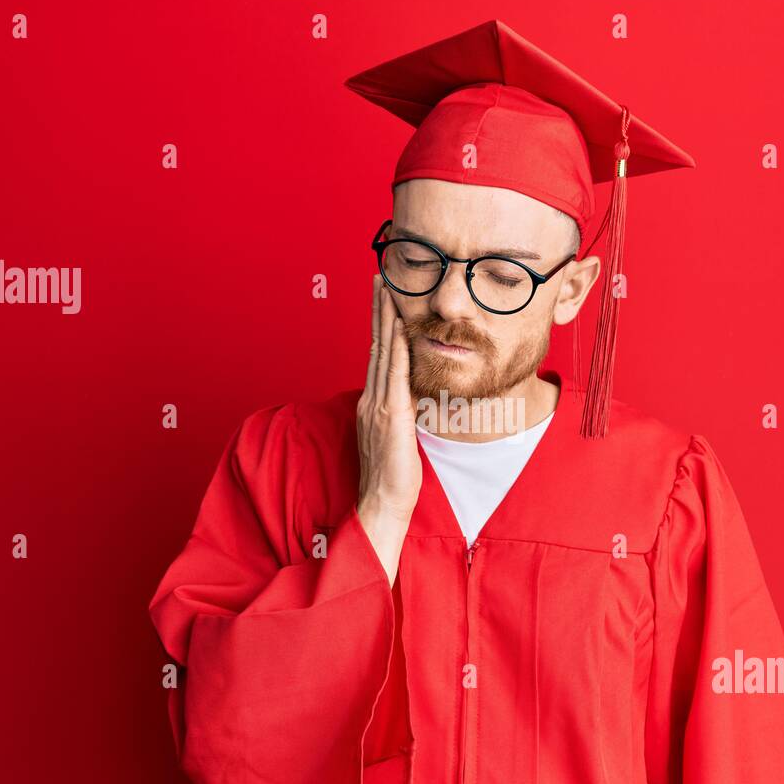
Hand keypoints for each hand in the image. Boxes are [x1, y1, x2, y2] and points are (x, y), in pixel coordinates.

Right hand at [356, 274, 420, 585]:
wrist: (381, 505)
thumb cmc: (393, 479)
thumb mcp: (398, 438)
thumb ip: (401, 415)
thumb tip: (412, 399)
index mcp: (374, 404)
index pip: (379, 356)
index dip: (381, 325)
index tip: (385, 298)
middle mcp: (372, 399)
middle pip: (377, 346)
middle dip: (379, 310)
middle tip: (381, 277)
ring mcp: (378, 406)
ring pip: (383, 353)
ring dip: (385, 319)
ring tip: (387, 290)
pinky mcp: (389, 416)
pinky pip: (394, 375)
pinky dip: (397, 349)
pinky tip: (401, 328)